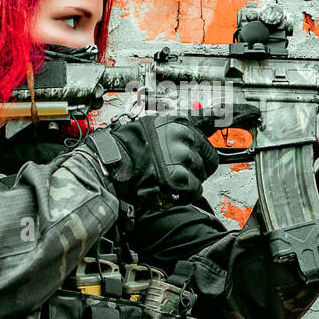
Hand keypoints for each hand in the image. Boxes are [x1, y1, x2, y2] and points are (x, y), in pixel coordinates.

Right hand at [83, 113, 220, 204]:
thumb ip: (169, 131)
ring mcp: (182, 157)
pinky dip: (186, 194)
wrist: (110, 163)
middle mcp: (182, 137)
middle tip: (186, 174)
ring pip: (201, 174)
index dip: (198, 152)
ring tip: (173, 183)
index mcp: (176, 123)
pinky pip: (195, 189)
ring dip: (191, 181)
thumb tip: (183, 136)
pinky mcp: (178, 178)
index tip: (195, 158)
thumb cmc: (123, 147)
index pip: (202, 138)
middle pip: (207, 156)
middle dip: (199, 167)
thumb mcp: (149, 127)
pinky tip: (173, 192)